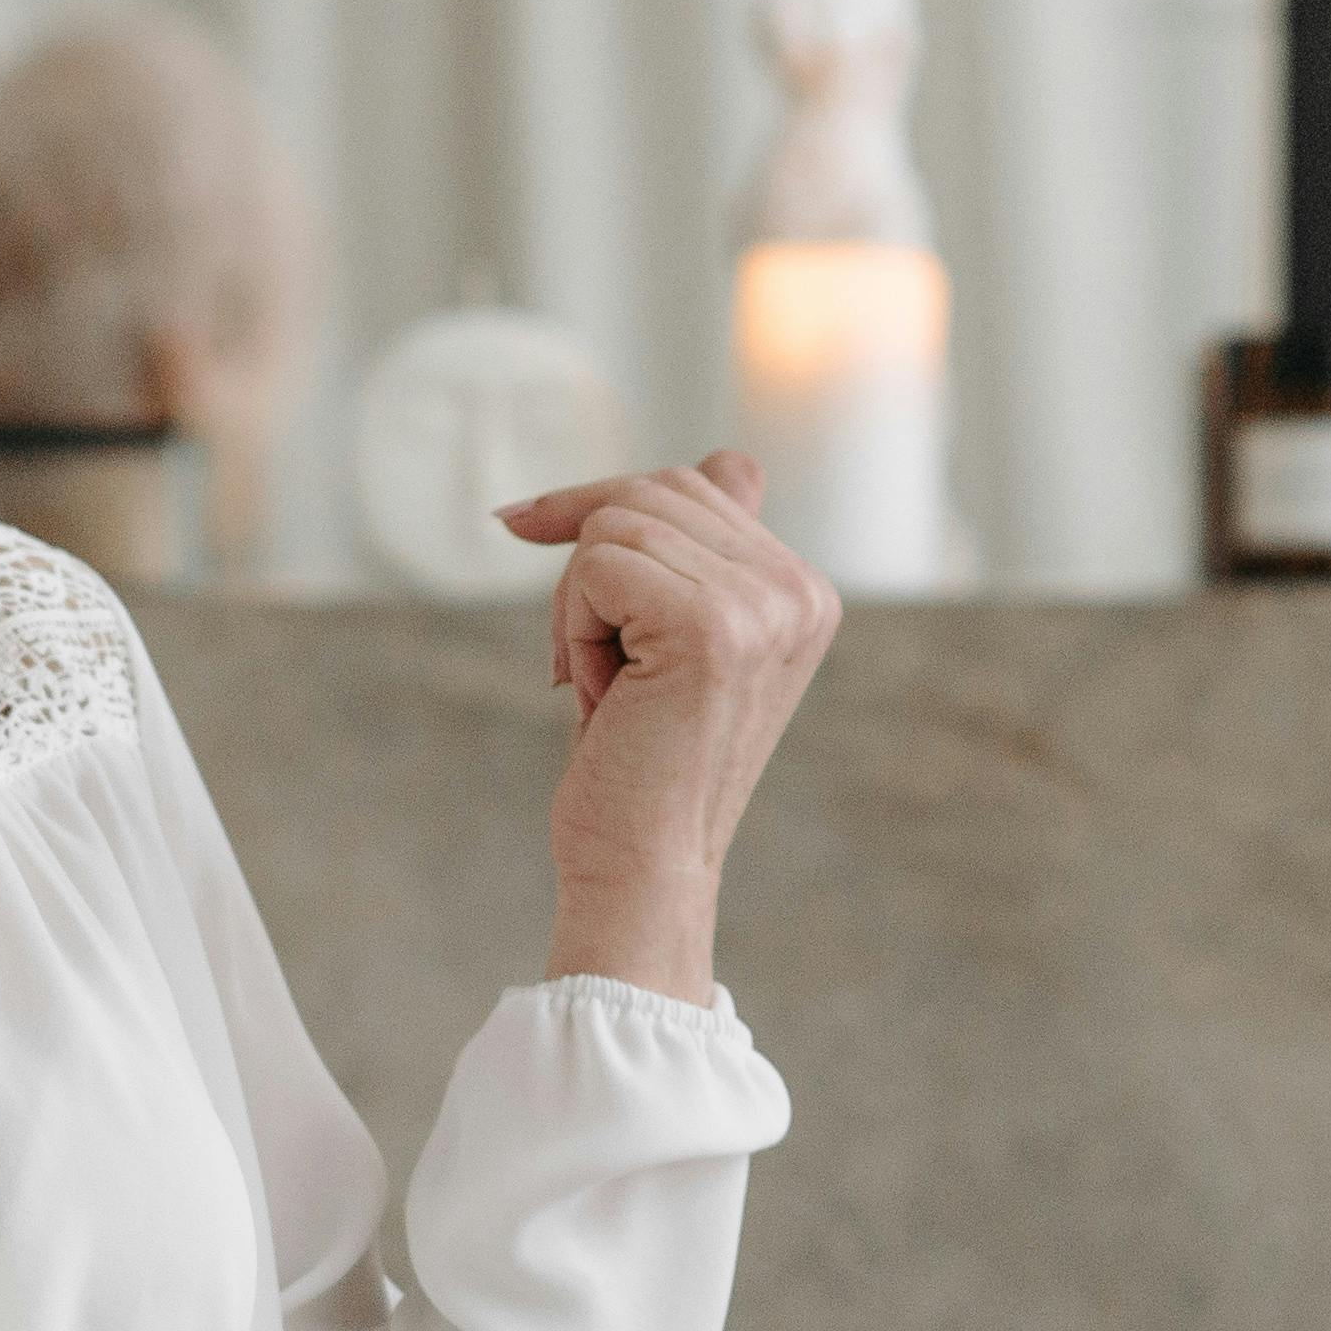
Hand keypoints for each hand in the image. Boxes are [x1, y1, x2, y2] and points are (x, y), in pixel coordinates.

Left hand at [495, 451, 838, 999]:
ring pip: (613, 525)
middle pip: (650, 490)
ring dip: (578, 609)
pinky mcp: (711, 626)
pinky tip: (601, 696)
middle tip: (591, 663)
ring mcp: (763, 607)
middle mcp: (800, 591)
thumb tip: (728, 459)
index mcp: (804, 593)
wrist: (643, 870)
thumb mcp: (682, 640)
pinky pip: (593, 566)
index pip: (693, 484)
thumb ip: (711, 550)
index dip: (604, 507)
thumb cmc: (642, 766)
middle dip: (588, 564)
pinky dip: (571, 630)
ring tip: (608, 689)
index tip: (525, 524)